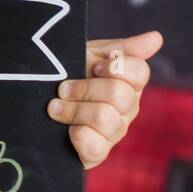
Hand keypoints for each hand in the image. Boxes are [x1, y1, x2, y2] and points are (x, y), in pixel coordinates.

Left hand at [47, 31, 162, 169]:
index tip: (93, 67)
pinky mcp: (96, 153)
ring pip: (106, 118)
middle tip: (63, 88)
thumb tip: (156, 38)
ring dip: (74, 110)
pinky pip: (95, 146)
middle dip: (85, 88)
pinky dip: (77, 135)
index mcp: (129, 84)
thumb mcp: (89, 56)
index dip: (115, 67)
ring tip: (56, 107)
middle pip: (121, 94)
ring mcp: (114, 133)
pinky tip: (66, 129)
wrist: (36, 104)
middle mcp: (127, 109)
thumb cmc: (67, 77)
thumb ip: (121, 49)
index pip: (140, 72)